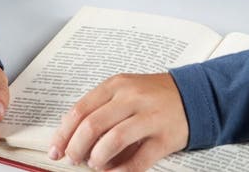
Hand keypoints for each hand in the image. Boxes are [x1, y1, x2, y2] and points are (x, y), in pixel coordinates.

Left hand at [48, 72, 188, 171]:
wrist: (192, 95)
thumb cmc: (152, 96)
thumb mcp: (124, 91)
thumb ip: (100, 108)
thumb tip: (70, 136)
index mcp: (117, 85)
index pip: (81, 109)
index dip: (64, 133)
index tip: (56, 149)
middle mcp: (131, 98)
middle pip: (93, 125)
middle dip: (76, 148)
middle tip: (73, 160)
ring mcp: (148, 117)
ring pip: (112, 140)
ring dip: (97, 158)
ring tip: (94, 164)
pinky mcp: (163, 138)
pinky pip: (138, 160)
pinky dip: (121, 171)